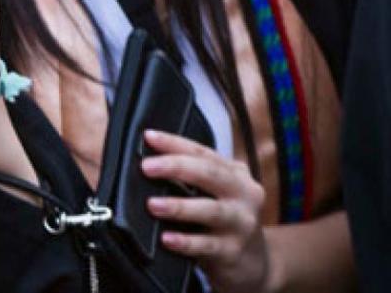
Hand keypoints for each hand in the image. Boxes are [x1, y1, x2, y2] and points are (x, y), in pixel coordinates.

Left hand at [143, 129, 269, 292]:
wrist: (254, 263)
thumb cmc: (224, 220)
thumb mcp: (216, 193)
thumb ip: (192, 177)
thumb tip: (149, 161)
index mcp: (236, 174)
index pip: (203, 152)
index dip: (175, 143)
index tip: (149, 137)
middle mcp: (243, 195)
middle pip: (210, 174)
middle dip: (176, 167)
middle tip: (147, 167)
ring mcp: (241, 224)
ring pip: (211, 210)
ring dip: (179, 206)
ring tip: (153, 204)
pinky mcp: (233, 251)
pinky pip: (207, 245)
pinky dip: (186, 241)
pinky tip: (167, 238)